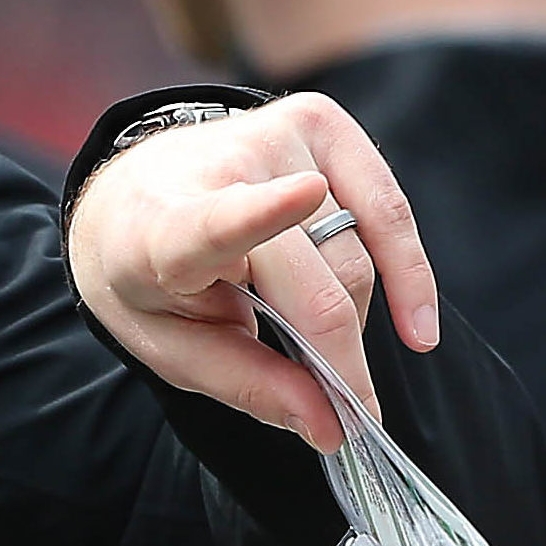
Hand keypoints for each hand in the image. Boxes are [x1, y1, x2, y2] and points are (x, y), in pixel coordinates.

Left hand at [64, 92, 441, 449]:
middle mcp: (220, 169)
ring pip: (356, 257)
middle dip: (341, 358)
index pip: (211, 222)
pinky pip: (388, 211)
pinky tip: (413, 322)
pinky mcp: (318, 120)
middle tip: (345, 408)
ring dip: (352, 314)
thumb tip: (330, 425)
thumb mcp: (171, 347)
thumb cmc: (151, 279)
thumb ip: (248, 385)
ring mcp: (271, 135)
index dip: (258, 212)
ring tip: (316, 336)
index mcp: (162, 230)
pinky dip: (406, 272)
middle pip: (320, 280)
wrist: (132, 197)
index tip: (302, 194)